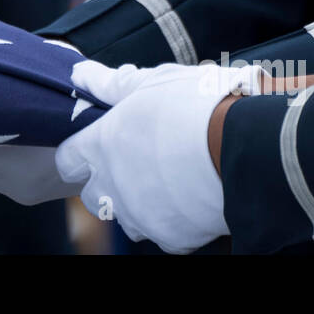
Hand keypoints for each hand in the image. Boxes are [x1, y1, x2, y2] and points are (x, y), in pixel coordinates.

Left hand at [55, 60, 260, 253]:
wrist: (245, 146)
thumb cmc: (196, 105)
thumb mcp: (152, 82)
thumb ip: (110, 84)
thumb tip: (79, 75)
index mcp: (101, 146)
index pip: (67, 159)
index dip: (79, 152)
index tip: (96, 145)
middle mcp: (113, 186)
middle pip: (92, 195)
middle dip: (107, 182)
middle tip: (137, 162)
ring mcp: (141, 216)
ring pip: (127, 218)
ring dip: (139, 204)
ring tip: (169, 180)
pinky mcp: (172, 238)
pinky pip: (164, 235)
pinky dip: (174, 222)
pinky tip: (192, 198)